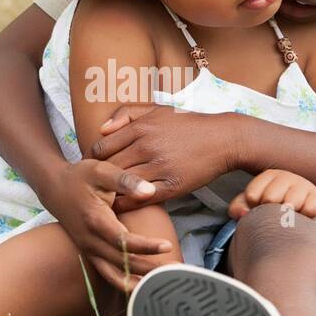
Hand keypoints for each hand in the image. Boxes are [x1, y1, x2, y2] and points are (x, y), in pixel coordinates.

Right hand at [41, 159, 172, 290]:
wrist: (55, 187)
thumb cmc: (81, 177)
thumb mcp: (101, 170)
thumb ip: (126, 181)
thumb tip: (150, 191)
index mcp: (95, 220)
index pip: (123, 240)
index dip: (145, 246)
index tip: (166, 246)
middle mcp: (90, 241)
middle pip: (122, 263)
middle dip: (149, 268)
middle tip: (176, 269)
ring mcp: (89, 250)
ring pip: (115, 275)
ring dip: (138, 281)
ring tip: (163, 283)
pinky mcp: (90, 254)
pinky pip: (108, 275)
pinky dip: (125, 283)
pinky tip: (143, 288)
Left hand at [92, 104, 240, 212]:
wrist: (223, 139)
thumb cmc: (188, 124)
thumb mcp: (157, 110)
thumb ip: (126, 114)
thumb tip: (102, 130)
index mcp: (141, 127)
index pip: (101, 147)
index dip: (92, 160)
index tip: (92, 167)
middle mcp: (147, 147)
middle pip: (108, 168)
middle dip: (97, 178)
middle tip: (91, 187)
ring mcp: (160, 167)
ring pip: (122, 184)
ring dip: (109, 193)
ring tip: (102, 198)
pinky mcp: (172, 186)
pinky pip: (141, 198)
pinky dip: (127, 203)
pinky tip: (121, 205)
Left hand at [228, 169, 315, 220]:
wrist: (299, 217)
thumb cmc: (270, 210)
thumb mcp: (250, 207)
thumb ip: (239, 208)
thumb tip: (243, 213)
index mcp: (268, 176)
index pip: (252, 194)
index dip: (253, 208)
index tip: (257, 210)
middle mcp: (286, 177)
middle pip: (270, 198)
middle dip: (269, 212)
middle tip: (274, 215)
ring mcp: (303, 185)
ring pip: (290, 203)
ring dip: (286, 215)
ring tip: (287, 217)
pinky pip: (310, 209)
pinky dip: (304, 217)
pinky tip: (301, 218)